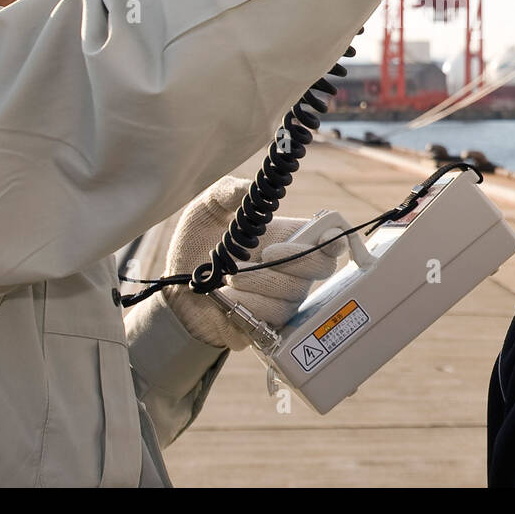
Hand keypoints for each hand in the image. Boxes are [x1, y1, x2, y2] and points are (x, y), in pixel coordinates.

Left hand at [162, 177, 342, 350]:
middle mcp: (292, 270)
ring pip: (292, 292)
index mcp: (287, 237)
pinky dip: (245, 302)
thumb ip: (229, 191)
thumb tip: (253, 188)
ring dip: (257, 282)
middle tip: (263, 253)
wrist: (177, 290)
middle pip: (322, 266)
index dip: (337, 237)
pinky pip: (271, 315)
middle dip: (293, 258)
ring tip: (227, 275)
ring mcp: (283, 299)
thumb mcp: (207, 210)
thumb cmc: (197, 246)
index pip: (329, 238)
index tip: (327, 237)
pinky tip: (226, 296)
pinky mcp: (269, 325)